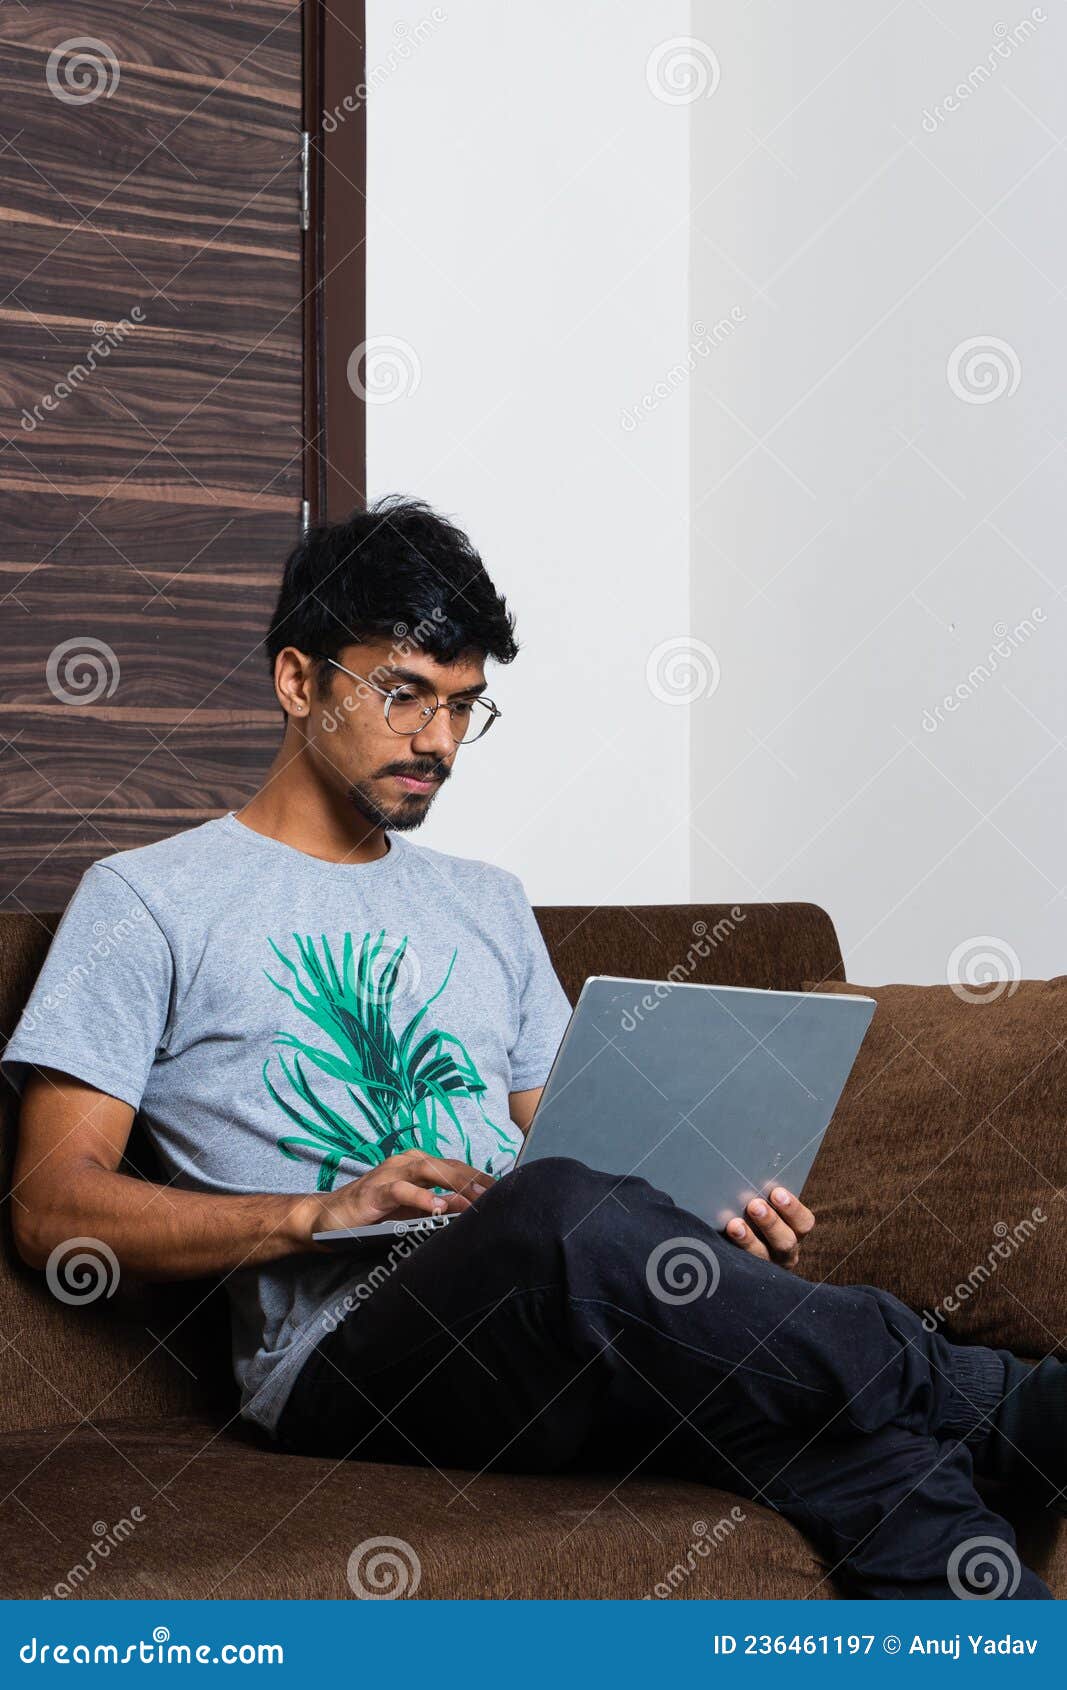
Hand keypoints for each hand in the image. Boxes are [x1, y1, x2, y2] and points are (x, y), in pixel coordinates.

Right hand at [305, 1150, 491, 1245]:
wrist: (329, 1217)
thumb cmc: (375, 1214)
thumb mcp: (412, 1211)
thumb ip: (440, 1206)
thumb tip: (471, 1210)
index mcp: (419, 1164)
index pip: (457, 1167)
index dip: (480, 1178)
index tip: (505, 1191)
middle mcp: (407, 1162)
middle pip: (448, 1166)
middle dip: (474, 1179)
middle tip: (498, 1195)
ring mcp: (391, 1173)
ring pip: (429, 1170)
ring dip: (455, 1184)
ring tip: (476, 1198)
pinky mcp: (375, 1190)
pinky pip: (402, 1190)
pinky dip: (421, 1197)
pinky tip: (437, 1207)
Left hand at [724, 1187, 813, 1268]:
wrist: (734, 1243)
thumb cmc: (750, 1216)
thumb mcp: (763, 1207)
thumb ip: (763, 1197)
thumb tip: (752, 1177)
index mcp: (794, 1232)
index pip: (804, 1222)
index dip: (793, 1208)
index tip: (777, 1193)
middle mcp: (785, 1253)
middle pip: (785, 1241)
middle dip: (770, 1222)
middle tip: (755, 1205)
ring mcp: (767, 1267)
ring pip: (762, 1256)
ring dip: (749, 1240)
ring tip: (735, 1225)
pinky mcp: (747, 1274)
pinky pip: (741, 1267)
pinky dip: (731, 1253)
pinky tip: (721, 1241)